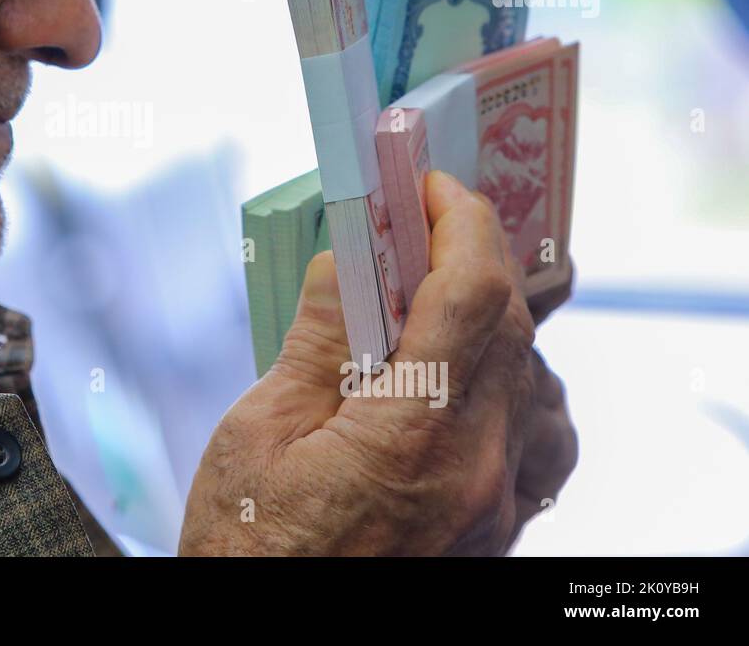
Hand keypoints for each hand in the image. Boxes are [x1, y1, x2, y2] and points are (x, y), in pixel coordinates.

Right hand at [180, 171, 574, 554]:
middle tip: (414, 229)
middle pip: (512, 328)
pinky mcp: (494, 531)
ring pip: (536, 382)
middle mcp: (478, 472)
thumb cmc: (249, 549)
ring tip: (427, 305)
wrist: (268, 639)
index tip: (429, 188)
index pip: (473, 295)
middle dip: (470, 258)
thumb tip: (345, 263)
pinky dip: (513, 386)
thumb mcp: (255, 435)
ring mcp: (496, 507)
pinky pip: (538, 439)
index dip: (460, 222)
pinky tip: (461, 383)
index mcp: (413, 438)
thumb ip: (314, 341)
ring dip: (494, 321)